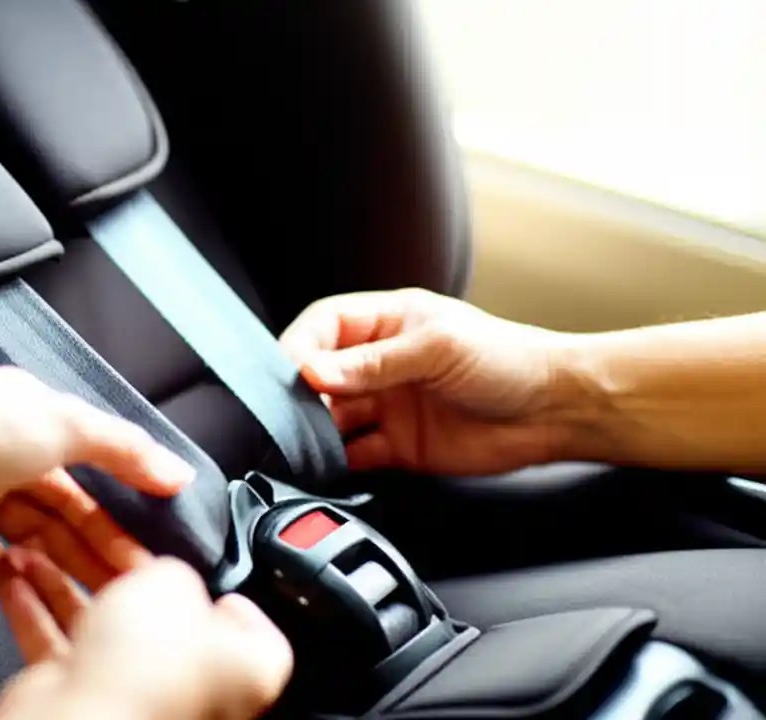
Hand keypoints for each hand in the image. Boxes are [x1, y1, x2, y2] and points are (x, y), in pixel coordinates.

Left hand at [0, 367, 193, 593]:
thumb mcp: (59, 422)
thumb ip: (120, 447)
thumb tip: (172, 467)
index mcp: (34, 415)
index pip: (97, 458)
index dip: (131, 494)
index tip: (164, 528)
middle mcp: (7, 455)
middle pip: (72, 507)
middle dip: (107, 542)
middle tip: (140, 577)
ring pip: (41, 540)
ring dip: (73, 566)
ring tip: (105, 596)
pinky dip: (24, 579)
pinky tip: (45, 591)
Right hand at [0, 557, 292, 719]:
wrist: (83, 718)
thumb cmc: (147, 663)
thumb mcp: (175, 581)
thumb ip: (172, 569)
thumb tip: (159, 572)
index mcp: (244, 668)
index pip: (248, 625)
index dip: (219, 588)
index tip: (198, 562)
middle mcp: (192, 686)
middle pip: (158, 616)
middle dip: (115, 567)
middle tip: (88, 532)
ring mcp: (133, 695)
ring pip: (99, 626)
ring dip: (61, 581)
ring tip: (34, 548)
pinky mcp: (81, 698)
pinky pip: (58, 647)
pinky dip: (35, 612)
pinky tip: (15, 581)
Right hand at [280, 288, 575, 474]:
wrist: (555, 411)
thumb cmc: (509, 360)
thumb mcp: (438, 347)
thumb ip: (374, 364)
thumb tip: (315, 371)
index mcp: (387, 322)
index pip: (323, 326)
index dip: (301, 346)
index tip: (291, 371)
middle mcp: (380, 363)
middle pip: (319, 375)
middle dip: (302, 392)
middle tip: (295, 410)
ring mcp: (387, 405)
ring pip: (331, 417)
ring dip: (317, 429)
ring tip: (312, 439)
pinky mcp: (397, 446)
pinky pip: (354, 454)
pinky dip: (338, 462)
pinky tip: (331, 464)